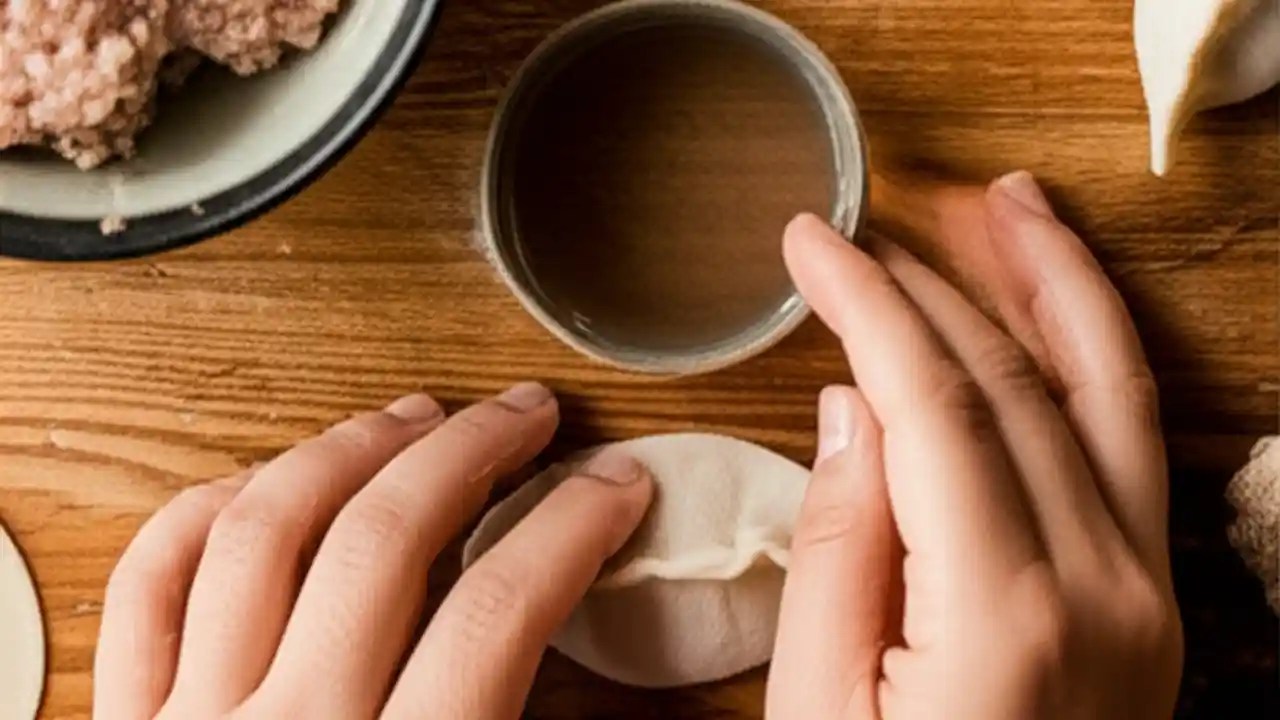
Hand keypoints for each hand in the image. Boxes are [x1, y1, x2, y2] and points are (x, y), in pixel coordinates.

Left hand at [94, 384, 652, 719]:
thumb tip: (630, 708)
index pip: (497, 615)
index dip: (571, 531)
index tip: (615, 486)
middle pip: (383, 542)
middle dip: (471, 454)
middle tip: (526, 416)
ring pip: (265, 533)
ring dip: (349, 450)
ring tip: (413, 414)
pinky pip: (150, 584)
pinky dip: (205, 510)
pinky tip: (263, 481)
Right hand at [767, 172, 1182, 718]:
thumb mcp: (817, 702)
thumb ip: (839, 543)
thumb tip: (852, 406)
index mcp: (1003, 612)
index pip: (931, 400)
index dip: (867, 301)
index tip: (814, 242)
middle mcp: (1103, 586)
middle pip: (1014, 379)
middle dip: (936, 282)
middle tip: (872, 225)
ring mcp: (1147, 593)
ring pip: (1109, 391)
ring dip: (1055, 287)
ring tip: (1010, 210)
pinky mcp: (1152, 603)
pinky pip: (1133, 447)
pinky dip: (1094, 363)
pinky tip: (1057, 318)